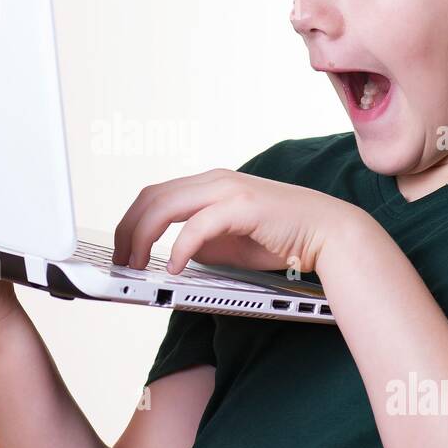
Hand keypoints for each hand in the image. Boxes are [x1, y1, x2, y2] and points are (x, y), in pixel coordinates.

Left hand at [112, 169, 362, 276]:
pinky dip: (179, 247)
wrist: (327, 232)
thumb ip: (200, 243)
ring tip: (137, 265)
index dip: (129, 222)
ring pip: (165, 205)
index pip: (155, 195)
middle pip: (151, 197)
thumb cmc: (282, 238)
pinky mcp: (242, 206)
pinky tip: (174, 267)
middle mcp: (214, 180)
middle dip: (126, 229)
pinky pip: (197, 226)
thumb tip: (172, 256)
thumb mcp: (229, 243)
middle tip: (120, 261)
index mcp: (209, 185)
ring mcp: (228, 190)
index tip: (120, 250)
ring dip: (142, 237)